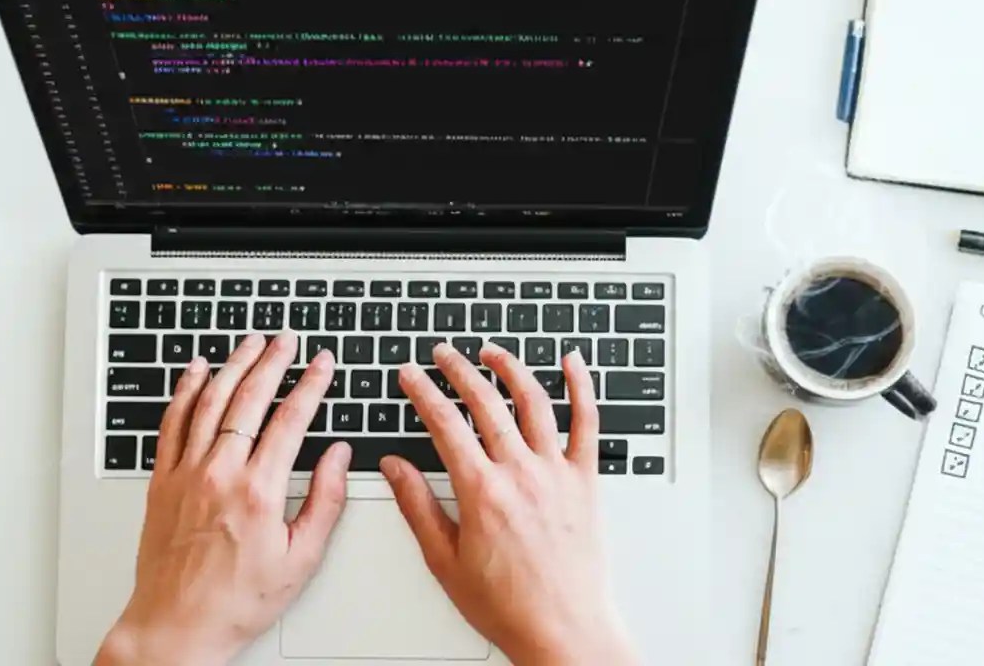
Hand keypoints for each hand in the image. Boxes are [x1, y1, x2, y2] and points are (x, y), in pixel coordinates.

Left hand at [96, 333, 351, 665]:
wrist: (177, 627)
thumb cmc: (237, 602)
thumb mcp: (301, 559)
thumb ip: (325, 501)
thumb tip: (338, 457)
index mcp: (260, 490)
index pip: (291, 418)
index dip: (310, 384)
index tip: (321, 364)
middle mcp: (220, 473)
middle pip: (249, 398)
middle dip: (272, 361)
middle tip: (286, 340)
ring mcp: (186, 474)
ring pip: (209, 401)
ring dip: (232, 365)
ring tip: (250, 343)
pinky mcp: (162, 482)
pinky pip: (172, 424)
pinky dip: (184, 392)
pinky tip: (195, 372)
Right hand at [381, 343, 637, 665]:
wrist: (563, 629)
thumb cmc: (508, 605)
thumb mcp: (445, 560)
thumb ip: (418, 507)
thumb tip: (396, 467)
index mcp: (481, 491)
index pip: (444, 423)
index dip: (422, 392)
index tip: (411, 376)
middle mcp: (520, 473)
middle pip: (485, 402)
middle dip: (458, 370)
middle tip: (442, 355)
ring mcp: (557, 473)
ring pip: (533, 402)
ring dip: (509, 369)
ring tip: (491, 352)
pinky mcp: (586, 480)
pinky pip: (587, 423)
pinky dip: (582, 388)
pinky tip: (573, 364)